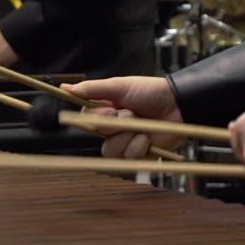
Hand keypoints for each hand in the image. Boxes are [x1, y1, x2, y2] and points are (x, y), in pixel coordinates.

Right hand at [62, 77, 183, 157]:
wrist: (179, 104)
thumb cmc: (151, 91)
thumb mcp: (119, 86)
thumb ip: (92, 89)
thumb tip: (65, 88)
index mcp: (104, 110)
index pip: (84, 119)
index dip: (96, 118)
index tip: (110, 110)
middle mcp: (111, 127)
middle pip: (98, 136)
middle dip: (115, 125)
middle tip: (130, 112)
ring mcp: (123, 142)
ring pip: (110, 150)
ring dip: (128, 136)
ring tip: (142, 126)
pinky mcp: (136, 155)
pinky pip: (127, 158)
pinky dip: (138, 147)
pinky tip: (148, 138)